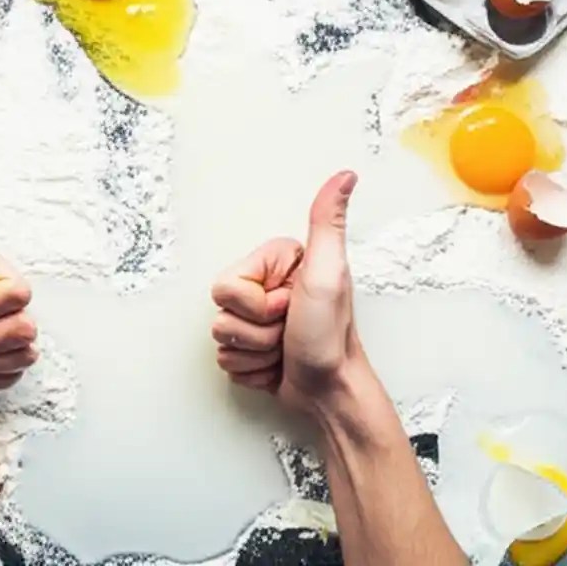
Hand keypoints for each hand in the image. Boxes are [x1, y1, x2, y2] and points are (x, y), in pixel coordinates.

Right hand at [210, 171, 359, 413]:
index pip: (226, 283)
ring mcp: (255, 319)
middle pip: (220, 311)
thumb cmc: (330, 337)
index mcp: (276, 264)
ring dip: (255, 353)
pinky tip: (278, 364)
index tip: (289, 304)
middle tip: (288, 328)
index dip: (255, 303)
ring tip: (285, 348)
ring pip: (220, 337)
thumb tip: (345, 176)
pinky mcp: (249, 348)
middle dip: (254, 331)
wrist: (330, 390)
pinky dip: (253, 370)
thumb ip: (327, 222)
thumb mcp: (328, 273)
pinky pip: (226, 360)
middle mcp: (264, 287)